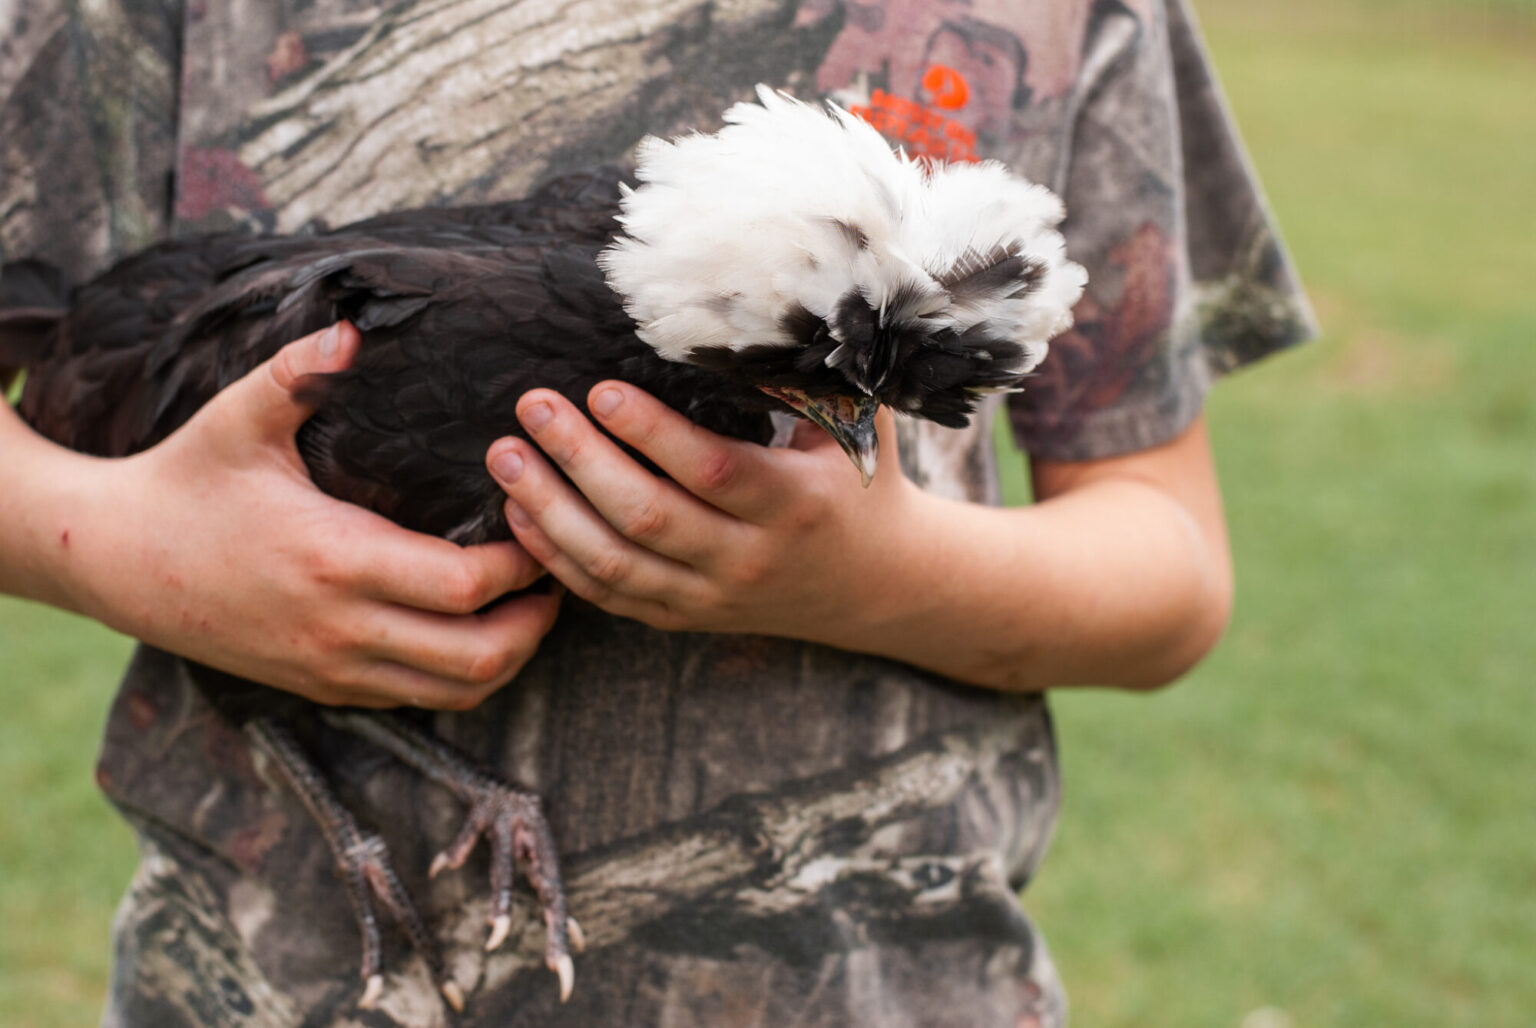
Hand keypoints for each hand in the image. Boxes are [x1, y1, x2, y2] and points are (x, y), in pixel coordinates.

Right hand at [49, 323, 560, 708]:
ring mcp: (333, 667)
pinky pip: (417, 700)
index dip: (522, 562)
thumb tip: (356, 325)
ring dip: (509, 656)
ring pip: (455, 690)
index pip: (466, 585)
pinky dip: (463, 675)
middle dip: (535, 620)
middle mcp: (342, 627)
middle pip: (479, 655)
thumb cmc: (187, 480)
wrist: (116, 561)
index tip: (537, 519)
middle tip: (559, 572)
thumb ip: (299, 371)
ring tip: (531, 606)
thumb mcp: (238, 417)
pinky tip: (477, 630)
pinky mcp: (323, 687)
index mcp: (336, 558)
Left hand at [484, 383, 925, 645]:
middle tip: (531, 407)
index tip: (602, 390)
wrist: (877, 585)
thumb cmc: (860, 482)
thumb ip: (803, 374)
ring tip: (505, 455)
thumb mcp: (853, 425)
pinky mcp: (685, 617)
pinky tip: (518, 513)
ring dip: (550, 510)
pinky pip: (608, 595)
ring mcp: (712, 596)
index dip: (652, 434)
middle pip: (647, 517)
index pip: (712, 470)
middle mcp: (748, 558)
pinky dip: (557, 557)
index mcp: (793, 503)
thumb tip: (745, 301)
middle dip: (579, 459)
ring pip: (614, 563)